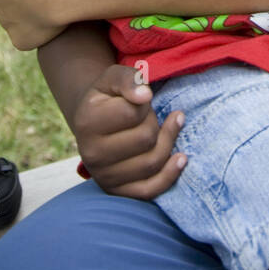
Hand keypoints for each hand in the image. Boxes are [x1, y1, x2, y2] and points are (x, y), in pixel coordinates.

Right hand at [73, 65, 186, 198]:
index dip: (144, 104)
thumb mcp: (113, 78)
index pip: (133, 113)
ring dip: (165, 141)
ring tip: (162, 129)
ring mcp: (104, 176)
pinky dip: (170, 174)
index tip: (141, 101)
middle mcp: (91, 154)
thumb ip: (129, 79)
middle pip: (146, 138)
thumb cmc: (108, 97)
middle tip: (148, 116)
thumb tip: (145, 95)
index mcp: (87, 122)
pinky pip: (150, 190)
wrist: (94, 123)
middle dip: (154, 122)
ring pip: (152, 162)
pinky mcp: (118, 192)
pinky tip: (181, 158)